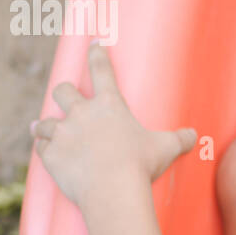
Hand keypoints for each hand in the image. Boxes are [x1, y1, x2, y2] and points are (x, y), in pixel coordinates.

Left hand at [31, 42, 197, 210]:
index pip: (101, 70)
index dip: (97, 54)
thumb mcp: (166, 148)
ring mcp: (62, 134)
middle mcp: (81, 114)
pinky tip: (43, 151)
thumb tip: (194, 136)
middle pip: (62, 91)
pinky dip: (43, 149)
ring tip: (41, 126)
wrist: (111, 190)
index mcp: (109, 105)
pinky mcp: (51, 155)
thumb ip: (179, 139)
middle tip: (65, 95)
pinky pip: (41, 148)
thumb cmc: (140, 165)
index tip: (93, 43)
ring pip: (45, 122)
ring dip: (44, 124)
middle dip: (63, 92)